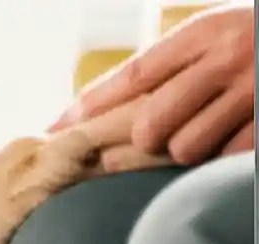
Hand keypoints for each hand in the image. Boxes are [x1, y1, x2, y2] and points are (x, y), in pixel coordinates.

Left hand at [52, 4, 254, 164]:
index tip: (56, 127)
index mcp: (208, 32)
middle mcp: (230, 59)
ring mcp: (255, 92)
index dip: (92, 104)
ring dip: (184, 151)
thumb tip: (94, 106)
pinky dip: (218, 160)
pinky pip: (224, 159)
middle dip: (142, 140)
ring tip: (202, 135)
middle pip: (152, 122)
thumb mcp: (220, 34)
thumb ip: (171, 64)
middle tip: (148, 141)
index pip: (135, 74)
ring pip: (185, 148)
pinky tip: (228, 142)